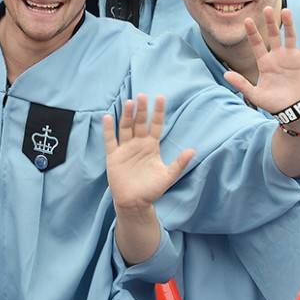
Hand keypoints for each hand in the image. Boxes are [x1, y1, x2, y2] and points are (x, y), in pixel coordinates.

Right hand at [103, 95, 195, 211]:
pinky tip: (108, 117)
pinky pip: (110, 140)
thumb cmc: (151, 190)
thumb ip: (179, 164)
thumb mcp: (168, 176)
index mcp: (151, 146)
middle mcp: (138, 144)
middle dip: (141, 110)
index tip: (161, 98)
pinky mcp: (114, 156)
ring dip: (127, 116)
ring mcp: (125, 149)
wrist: (134, 203)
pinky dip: (108, 130)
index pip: (155, 125)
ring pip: (125, 128)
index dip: (158, 112)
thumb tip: (192, 150)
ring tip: (129, 103)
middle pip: (140, 123)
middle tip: (142, 96)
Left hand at [225, 7, 299, 116]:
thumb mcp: (255, 95)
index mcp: (264, 63)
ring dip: (288, 24)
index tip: (247, 20)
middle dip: (269, 23)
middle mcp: (277, 57)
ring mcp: (291, 57)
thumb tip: (225, 74)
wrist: (294, 109)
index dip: (252, 32)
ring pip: (289, 37)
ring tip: (286, 11)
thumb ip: (241, 84)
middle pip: (273, 36)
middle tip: (266, 8)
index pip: (256, 44)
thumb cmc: (274, 103)